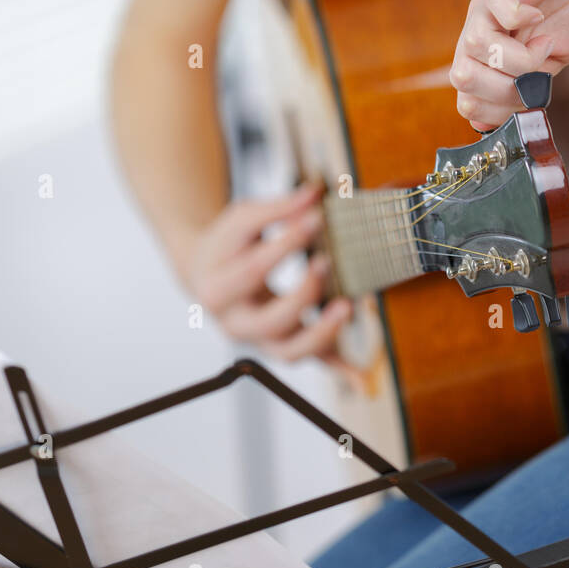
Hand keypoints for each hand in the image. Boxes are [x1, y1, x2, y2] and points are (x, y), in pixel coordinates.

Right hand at [184, 181, 352, 363]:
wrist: (206, 274)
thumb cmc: (226, 243)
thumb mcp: (241, 219)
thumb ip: (277, 209)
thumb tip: (315, 193)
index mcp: (216, 290)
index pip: (253, 270)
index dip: (287, 244)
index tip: (317, 218)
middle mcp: (235, 324)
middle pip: (270, 321)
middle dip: (303, 294)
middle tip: (327, 262)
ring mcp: (260, 341)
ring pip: (289, 352)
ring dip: (322, 334)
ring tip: (347, 307)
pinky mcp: (283, 346)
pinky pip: (312, 361)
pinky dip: (337, 368)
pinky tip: (362, 374)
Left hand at [450, 0, 568, 129]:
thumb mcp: (554, 60)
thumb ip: (524, 87)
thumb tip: (487, 123)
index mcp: (490, 53)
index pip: (466, 98)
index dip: (496, 112)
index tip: (530, 101)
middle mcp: (482, 27)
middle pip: (461, 75)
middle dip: (502, 89)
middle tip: (538, 74)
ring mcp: (492, 1)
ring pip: (473, 43)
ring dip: (518, 57)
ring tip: (544, 42)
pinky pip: (492, 0)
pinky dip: (519, 18)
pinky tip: (540, 16)